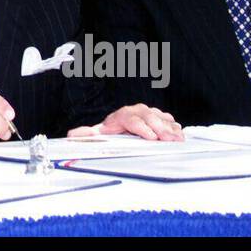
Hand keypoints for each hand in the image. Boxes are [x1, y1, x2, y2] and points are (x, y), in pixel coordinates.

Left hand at [68, 104, 183, 140]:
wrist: (121, 122)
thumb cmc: (112, 129)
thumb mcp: (99, 132)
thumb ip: (86, 134)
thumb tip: (70, 136)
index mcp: (122, 116)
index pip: (132, 119)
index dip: (141, 128)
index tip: (150, 137)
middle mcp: (136, 111)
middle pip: (149, 118)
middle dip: (160, 129)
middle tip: (169, 139)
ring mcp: (148, 112)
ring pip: (160, 118)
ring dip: (170, 128)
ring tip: (178, 138)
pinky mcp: (157, 115)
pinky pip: (167, 119)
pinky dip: (174, 125)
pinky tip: (180, 132)